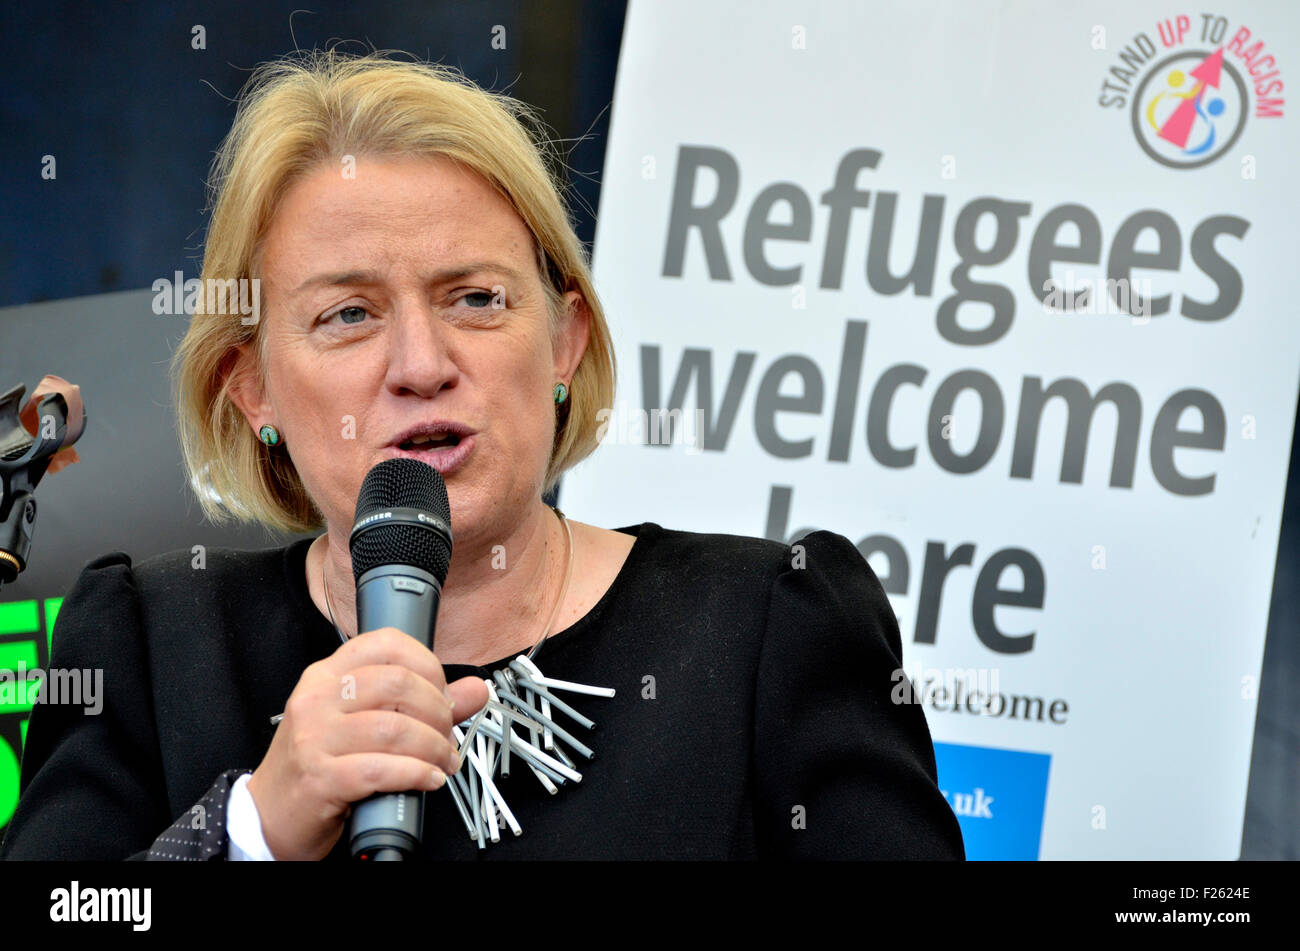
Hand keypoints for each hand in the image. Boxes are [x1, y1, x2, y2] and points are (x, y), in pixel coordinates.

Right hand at [246, 627, 488, 860]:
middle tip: (446, 735)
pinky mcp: (320, 777)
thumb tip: (475, 690)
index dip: (427, 664)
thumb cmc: (319, 764)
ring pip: (395, 729)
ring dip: (434, 748)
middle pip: (398, 684)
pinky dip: (417, 774)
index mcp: (327, 675)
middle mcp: (317, 699)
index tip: (443, 692)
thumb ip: (423, 704)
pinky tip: (428, 780)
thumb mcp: (364, 723)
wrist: (270, 815)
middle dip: (438, 711)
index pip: (386, 643)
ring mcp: (315, 737)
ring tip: (442, 762)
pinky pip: (382, 769)